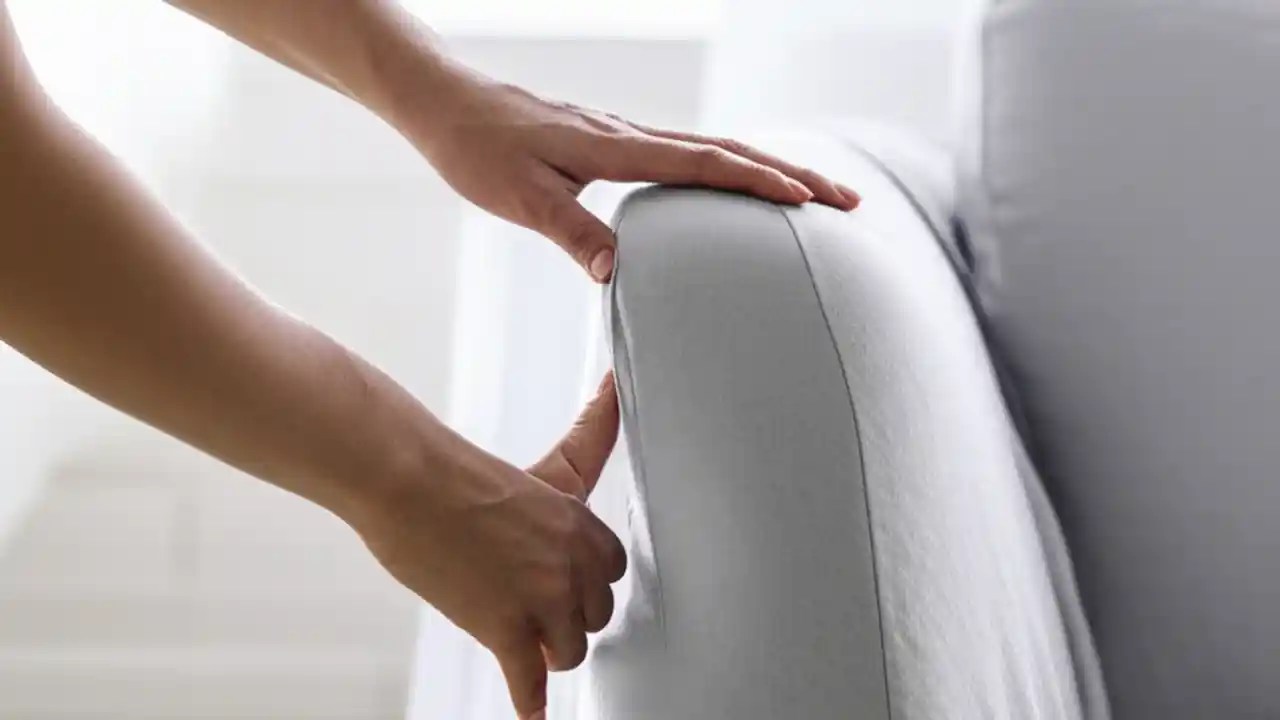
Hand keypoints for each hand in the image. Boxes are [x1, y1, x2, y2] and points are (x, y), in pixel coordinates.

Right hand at [353, 375, 623, 719]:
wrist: (404, 481)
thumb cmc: (461, 472)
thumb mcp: (545, 463)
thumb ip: (591, 435)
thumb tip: (619, 382)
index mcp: (582, 522)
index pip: (613, 571)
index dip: (585, 580)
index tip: (570, 586)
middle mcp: (572, 562)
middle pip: (595, 615)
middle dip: (566, 615)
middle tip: (531, 605)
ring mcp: (541, 598)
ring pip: (570, 649)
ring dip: (546, 648)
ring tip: (521, 638)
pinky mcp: (504, 628)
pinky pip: (531, 682)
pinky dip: (531, 704)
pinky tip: (533, 715)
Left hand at [396, 67, 860, 281]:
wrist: (444, 102)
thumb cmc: (476, 149)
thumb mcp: (519, 199)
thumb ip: (572, 231)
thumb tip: (620, 275)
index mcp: (616, 149)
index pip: (706, 163)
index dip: (763, 180)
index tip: (813, 200)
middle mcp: (630, 136)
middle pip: (730, 150)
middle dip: (794, 173)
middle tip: (850, 200)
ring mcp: (624, 136)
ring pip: (714, 148)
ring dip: (769, 168)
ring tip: (813, 194)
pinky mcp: (612, 142)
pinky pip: (688, 152)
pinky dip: (729, 166)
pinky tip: (734, 186)